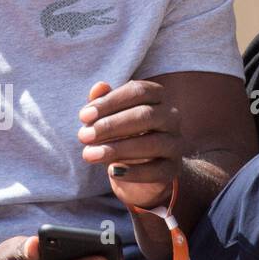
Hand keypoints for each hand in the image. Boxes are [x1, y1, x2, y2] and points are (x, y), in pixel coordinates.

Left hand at [77, 79, 184, 211]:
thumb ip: (103, 103)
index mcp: (157, 98)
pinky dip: (133, 172)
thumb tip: (98, 87)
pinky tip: (111, 171)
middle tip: (83, 136)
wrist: (136, 172)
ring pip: (152, 143)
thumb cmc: (120, 136)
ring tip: (89, 155)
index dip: (110, 102)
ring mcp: (175, 144)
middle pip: (145, 115)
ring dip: (117, 149)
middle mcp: (171, 117)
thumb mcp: (107, 118)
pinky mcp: (172, 169)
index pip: (138, 91)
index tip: (84, 116)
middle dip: (110, 126)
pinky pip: (156, 170)